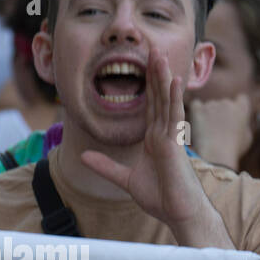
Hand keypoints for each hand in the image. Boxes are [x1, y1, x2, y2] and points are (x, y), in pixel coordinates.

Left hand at [81, 49, 231, 247]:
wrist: (177, 212)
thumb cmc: (160, 197)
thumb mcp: (124, 179)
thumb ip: (105, 166)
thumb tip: (82, 156)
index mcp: (154, 139)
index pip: (149, 105)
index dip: (146, 84)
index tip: (142, 64)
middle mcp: (163, 133)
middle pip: (158, 96)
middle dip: (155, 72)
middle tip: (152, 47)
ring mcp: (171, 136)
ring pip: (166, 100)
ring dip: (163, 76)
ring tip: (159, 54)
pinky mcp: (176, 143)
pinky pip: (175, 116)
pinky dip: (173, 97)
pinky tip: (173, 79)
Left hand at [186, 94, 253, 170]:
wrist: (216, 154)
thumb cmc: (233, 150)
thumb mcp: (247, 138)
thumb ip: (245, 125)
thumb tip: (241, 122)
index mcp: (242, 108)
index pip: (241, 99)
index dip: (237, 107)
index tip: (233, 117)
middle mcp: (227, 102)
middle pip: (224, 104)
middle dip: (222, 113)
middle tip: (218, 130)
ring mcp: (211, 105)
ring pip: (210, 106)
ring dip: (209, 114)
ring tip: (208, 133)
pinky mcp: (198, 109)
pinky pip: (196, 105)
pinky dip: (196, 112)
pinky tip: (197, 123)